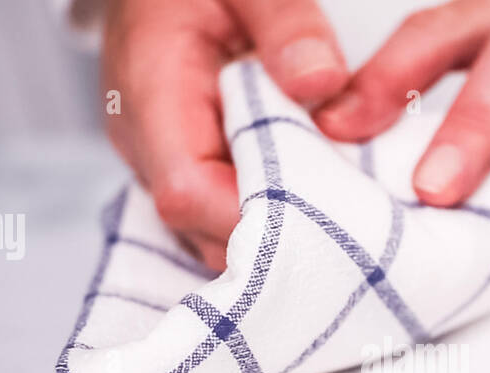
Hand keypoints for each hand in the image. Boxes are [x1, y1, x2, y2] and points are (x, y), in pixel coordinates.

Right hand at [101, 0, 347, 269]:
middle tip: (346, 217)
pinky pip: (216, 213)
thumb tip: (321, 82)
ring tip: (333, 207)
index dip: (253, 214)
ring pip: (210, 231)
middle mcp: (143, 141)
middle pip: (201, 226)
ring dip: (271, 229)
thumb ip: (286, 22)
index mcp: (151, 93)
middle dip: (273, 233)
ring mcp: (157, 160)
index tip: (323, 205)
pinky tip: (310, 196)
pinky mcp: (179, 165)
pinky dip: (264, 213)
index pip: (187, 191)